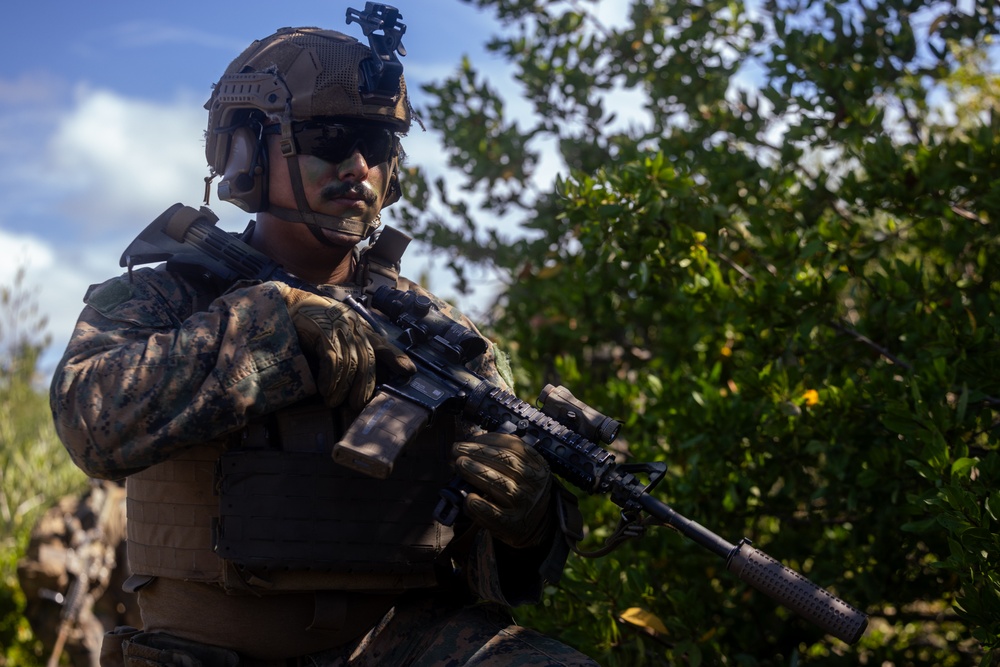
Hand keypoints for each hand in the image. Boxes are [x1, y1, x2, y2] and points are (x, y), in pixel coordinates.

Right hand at [279, 285, 413, 409]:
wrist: (288, 304)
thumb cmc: (312, 324)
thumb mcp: (336, 335)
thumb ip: (352, 350)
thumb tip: (361, 378)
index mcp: (358, 327)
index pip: (381, 343)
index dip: (396, 357)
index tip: (409, 372)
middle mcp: (353, 327)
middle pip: (367, 359)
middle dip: (365, 384)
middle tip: (357, 405)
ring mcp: (338, 327)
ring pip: (350, 362)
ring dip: (343, 386)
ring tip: (335, 402)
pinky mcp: (322, 331)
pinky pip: (333, 359)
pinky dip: (330, 378)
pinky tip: (325, 390)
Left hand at [452, 432, 552, 547]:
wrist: (534, 525)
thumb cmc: (520, 490)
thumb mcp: (520, 470)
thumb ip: (501, 453)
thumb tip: (474, 438)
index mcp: (537, 465)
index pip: (515, 447)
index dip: (490, 440)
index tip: (471, 438)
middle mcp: (534, 483)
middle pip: (506, 462)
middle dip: (479, 453)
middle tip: (457, 450)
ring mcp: (524, 504)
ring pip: (501, 485)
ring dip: (478, 472)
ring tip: (460, 464)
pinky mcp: (513, 524)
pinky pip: (495, 515)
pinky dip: (481, 506)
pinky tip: (468, 498)